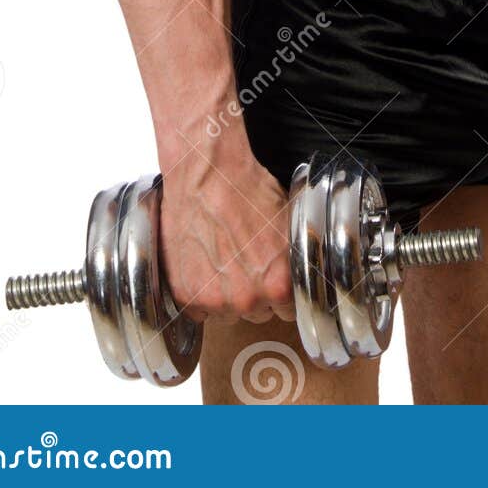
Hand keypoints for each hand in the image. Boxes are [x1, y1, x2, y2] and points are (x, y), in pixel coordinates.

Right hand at [158, 149, 294, 324]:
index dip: (282, 291)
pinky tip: (203, 264)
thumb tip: (302, 270)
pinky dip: (200, 292)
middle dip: (256, 293)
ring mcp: (214, 301)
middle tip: (246, 261)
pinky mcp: (185, 295)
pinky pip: (199, 309)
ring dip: (227, 295)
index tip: (274, 279)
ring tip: (222, 259)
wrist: (206, 174)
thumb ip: (294, 260)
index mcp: (278, 284)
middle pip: (258, 313)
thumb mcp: (289, 221)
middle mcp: (247, 299)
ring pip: (228, 313)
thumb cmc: (246, 189)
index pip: (289, 310)